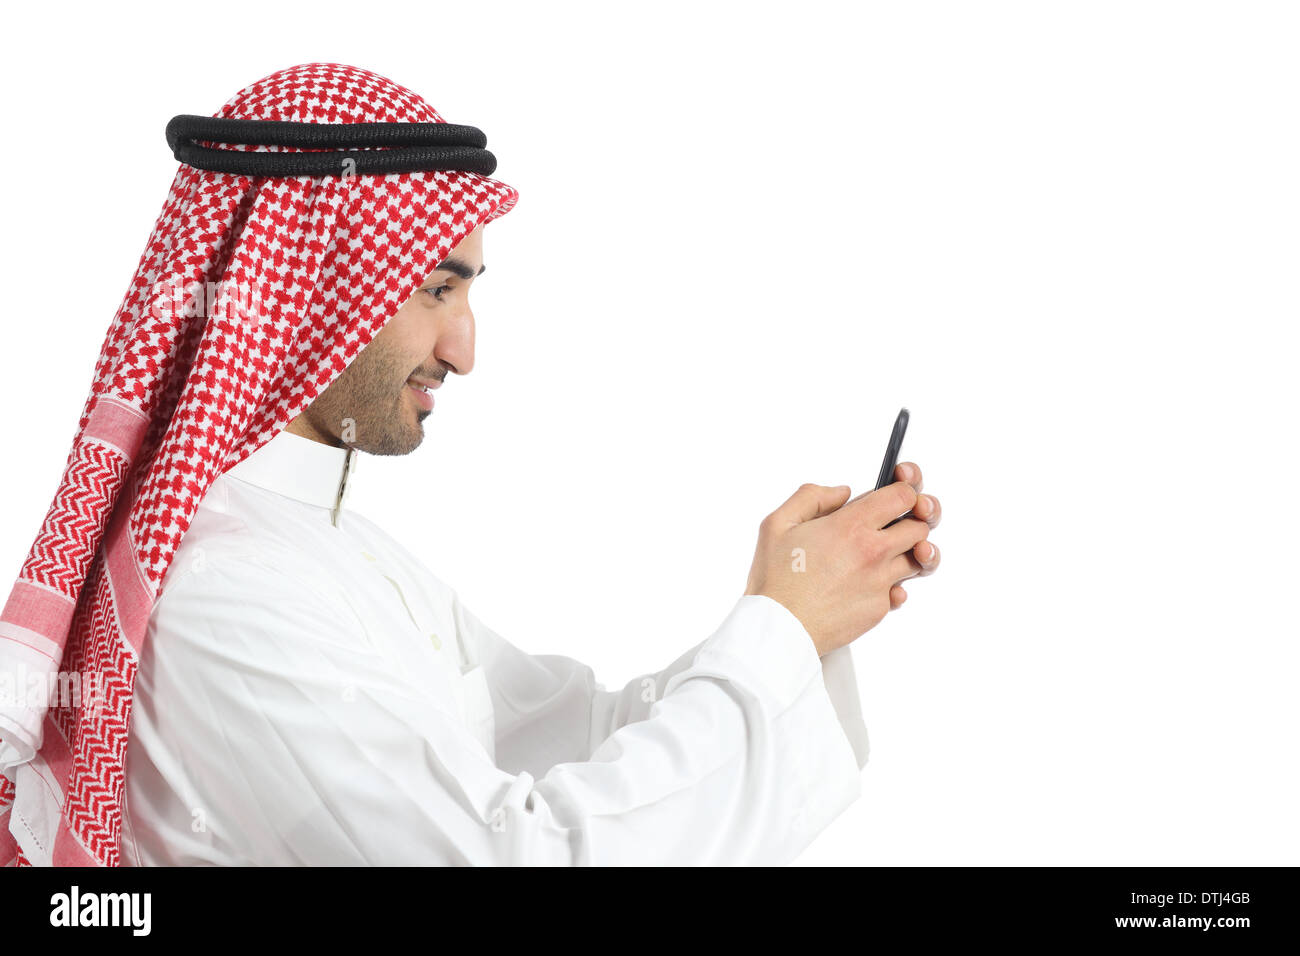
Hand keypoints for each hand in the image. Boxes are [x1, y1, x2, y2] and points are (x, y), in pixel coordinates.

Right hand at [743, 462, 942, 656]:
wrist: (779, 629)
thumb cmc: (775, 581)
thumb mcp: (778, 523)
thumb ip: (812, 497)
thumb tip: (842, 492)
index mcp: (851, 526)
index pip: (904, 496)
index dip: (903, 492)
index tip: (894, 497)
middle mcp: (873, 553)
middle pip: (920, 528)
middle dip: (910, 522)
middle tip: (891, 527)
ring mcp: (880, 582)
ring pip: (917, 560)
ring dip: (904, 554)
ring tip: (878, 557)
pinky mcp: (880, 609)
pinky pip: (900, 591)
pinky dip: (890, 586)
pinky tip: (865, 584)